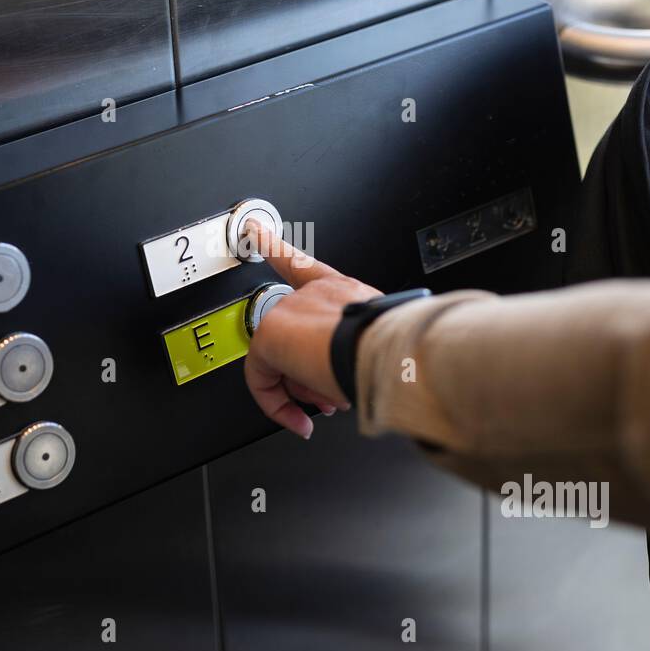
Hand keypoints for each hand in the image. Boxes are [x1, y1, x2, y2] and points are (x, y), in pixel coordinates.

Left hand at [242, 221, 381, 437]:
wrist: (386, 351)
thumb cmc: (395, 347)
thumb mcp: (382, 339)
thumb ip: (363, 347)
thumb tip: (354, 375)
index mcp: (341, 289)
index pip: (302, 265)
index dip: (275, 247)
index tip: (254, 231)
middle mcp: (314, 294)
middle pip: (296, 339)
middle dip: (311, 374)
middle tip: (332, 396)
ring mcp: (289, 311)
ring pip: (281, 361)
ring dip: (303, 390)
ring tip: (329, 401)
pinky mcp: (270, 336)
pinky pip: (260, 379)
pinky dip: (276, 405)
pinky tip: (297, 419)